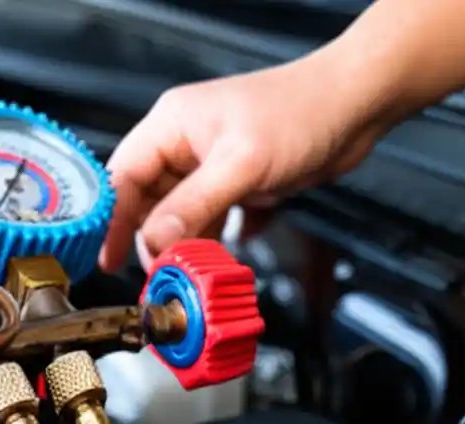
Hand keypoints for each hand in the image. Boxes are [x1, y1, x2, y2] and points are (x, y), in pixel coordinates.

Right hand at [99, 52, 391, 271]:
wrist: (356, 106)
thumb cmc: (302, 112)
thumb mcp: (241, 165)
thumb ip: (193, 205)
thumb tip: (156, 241)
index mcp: (172, 125)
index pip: (123, 177)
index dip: (112, 220)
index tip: (108, 258)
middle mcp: (185, 144)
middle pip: (148, 201)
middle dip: (152, 240)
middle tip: (159, 276)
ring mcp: (210, 164)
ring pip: (179, 215)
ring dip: (184, 245)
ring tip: (187, 274)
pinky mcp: (235, 181)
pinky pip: (209, 218)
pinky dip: (212, 240)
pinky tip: (222, 255)